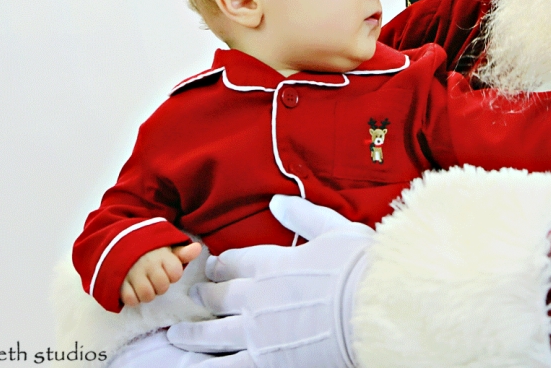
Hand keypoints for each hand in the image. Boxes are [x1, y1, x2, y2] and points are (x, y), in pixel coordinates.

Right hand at [121, 242, 201, 306]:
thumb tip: (198, 248)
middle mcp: (147, 263)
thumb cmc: (148, 248)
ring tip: (144, 284)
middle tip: (153, 278)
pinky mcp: (118, 281)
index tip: (165, 268)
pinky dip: (133, 298)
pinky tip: (132, 289)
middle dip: (160, 286)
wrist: (118, 242)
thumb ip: (183, 252)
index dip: (172, 274)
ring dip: (147, 294)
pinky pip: (130, 299)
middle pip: (162, 288)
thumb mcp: (167, 247)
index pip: (176, 274)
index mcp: (161, 254)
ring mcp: (132, 273)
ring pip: (147, 296)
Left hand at [166, 196, 372, 367]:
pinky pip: (227, 367)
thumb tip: (277, 200)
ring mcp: (258, 331)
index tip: (211, 266)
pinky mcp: (266, 360)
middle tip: (192, 294)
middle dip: (204, 294)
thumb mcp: (335, 229)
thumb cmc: (361, 265)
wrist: (375, 305)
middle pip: (219, 296)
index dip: (221, 264)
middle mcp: (257, 296)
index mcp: (273, 263)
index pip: (235, 262)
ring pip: (212, 334)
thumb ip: (303, 215)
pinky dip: (205, 367)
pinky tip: (187, 366)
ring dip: (191, 334)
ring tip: (175, 335)